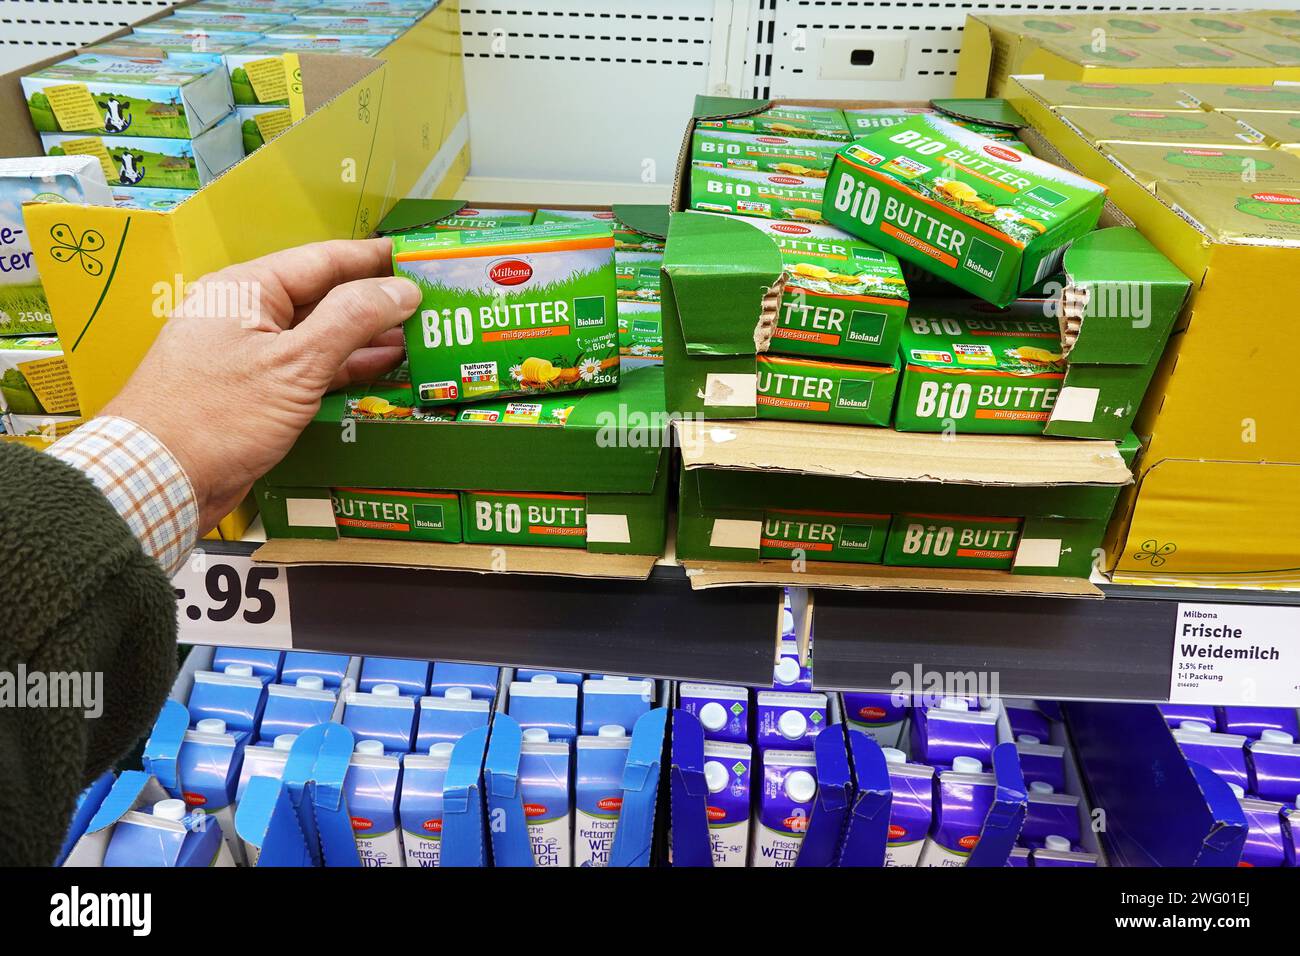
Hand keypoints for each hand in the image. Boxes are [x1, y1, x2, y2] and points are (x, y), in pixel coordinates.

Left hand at [102, 238, 419, 533]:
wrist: (158, 479)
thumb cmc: (218, 414)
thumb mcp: (295, 363)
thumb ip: (351, 320)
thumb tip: (401, 288)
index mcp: (249, 289)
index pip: (325, 260)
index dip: (374, 259)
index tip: (417, 257)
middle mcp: (247, 313)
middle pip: (323, 296)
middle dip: (375, 300)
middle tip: (428, 301)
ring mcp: (249, 353)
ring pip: (318, 334)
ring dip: (365, 337)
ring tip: (417, 335)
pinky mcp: (253, 391)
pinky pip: (308, 367)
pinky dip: (343, 368)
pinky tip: (381, 368)